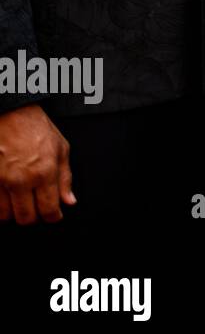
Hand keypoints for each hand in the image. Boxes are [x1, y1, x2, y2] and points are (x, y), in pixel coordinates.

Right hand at [0, 105, 74, 223]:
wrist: (9, 114)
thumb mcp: (61, 148)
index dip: (53, 218)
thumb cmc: (35, 128)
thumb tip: (69, 201)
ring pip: (5, 216)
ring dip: (14, 214)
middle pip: (26, 218)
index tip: (54, 216)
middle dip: (34, 219)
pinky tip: (7, 199)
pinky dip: (0, 208)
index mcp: (44, 172)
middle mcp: (22, 180)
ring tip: (21, 204)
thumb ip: (65, 178)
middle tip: (37, 211)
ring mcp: (1, 181)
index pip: (49, 210)